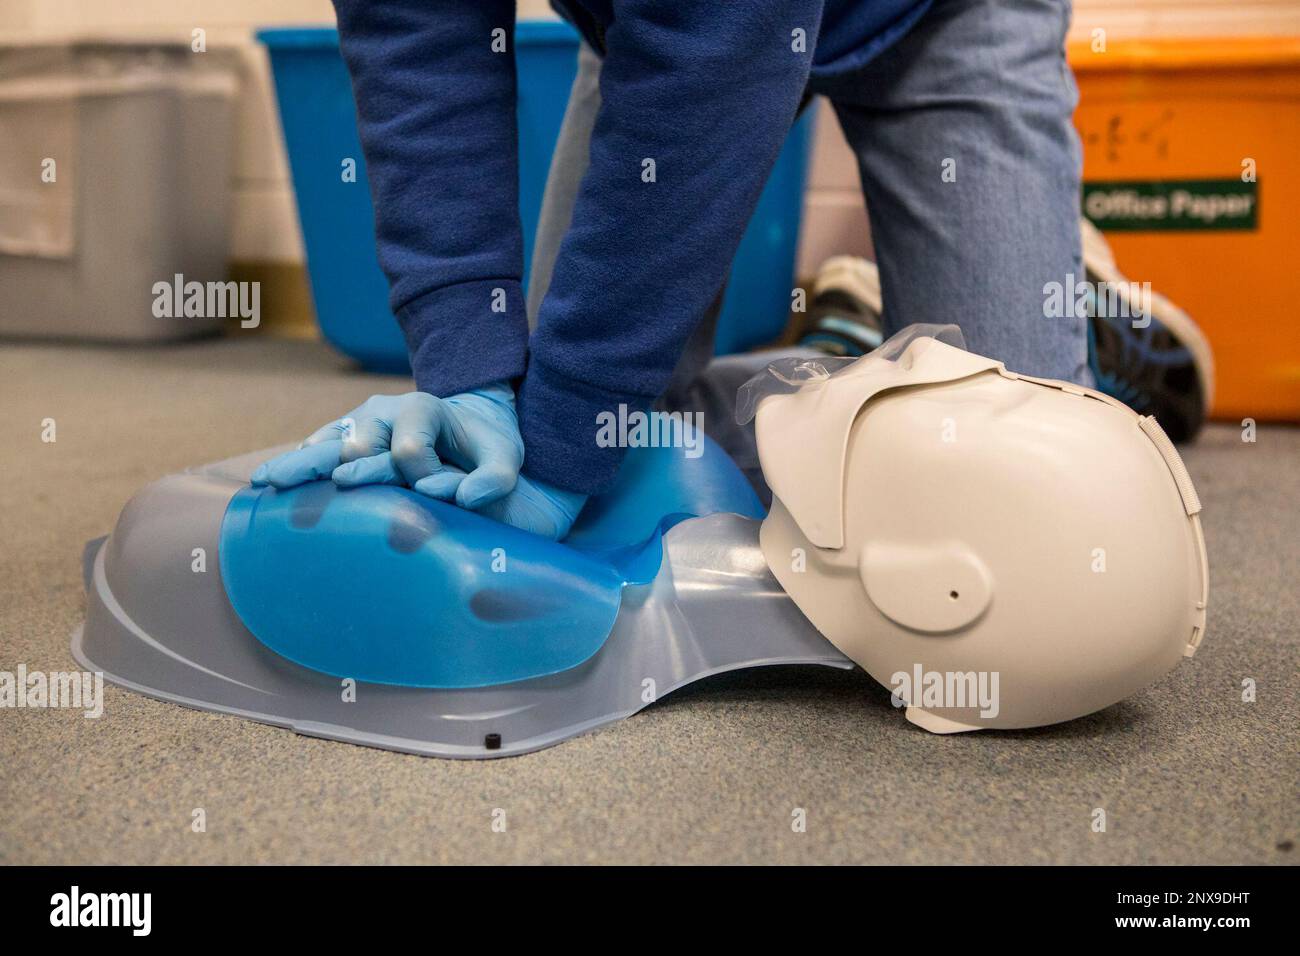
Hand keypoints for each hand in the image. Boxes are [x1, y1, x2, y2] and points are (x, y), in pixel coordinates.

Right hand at [250, 385, 585, 537]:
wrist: (473, 423)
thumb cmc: (489, 445)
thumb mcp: (506, 458)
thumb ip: (494, 478)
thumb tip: (463, 498)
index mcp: (422, 410)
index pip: (409, 448)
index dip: (420, 471)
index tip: (435, 490)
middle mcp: (383, 414)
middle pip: (353, 439)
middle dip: (330, 464)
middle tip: (290, 481)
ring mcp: (360, 425)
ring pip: (325, 445)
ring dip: (297, 465)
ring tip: (265, 483)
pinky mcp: (346, 440)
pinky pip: (319, 452)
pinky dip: (299, 468)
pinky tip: (272, 486)